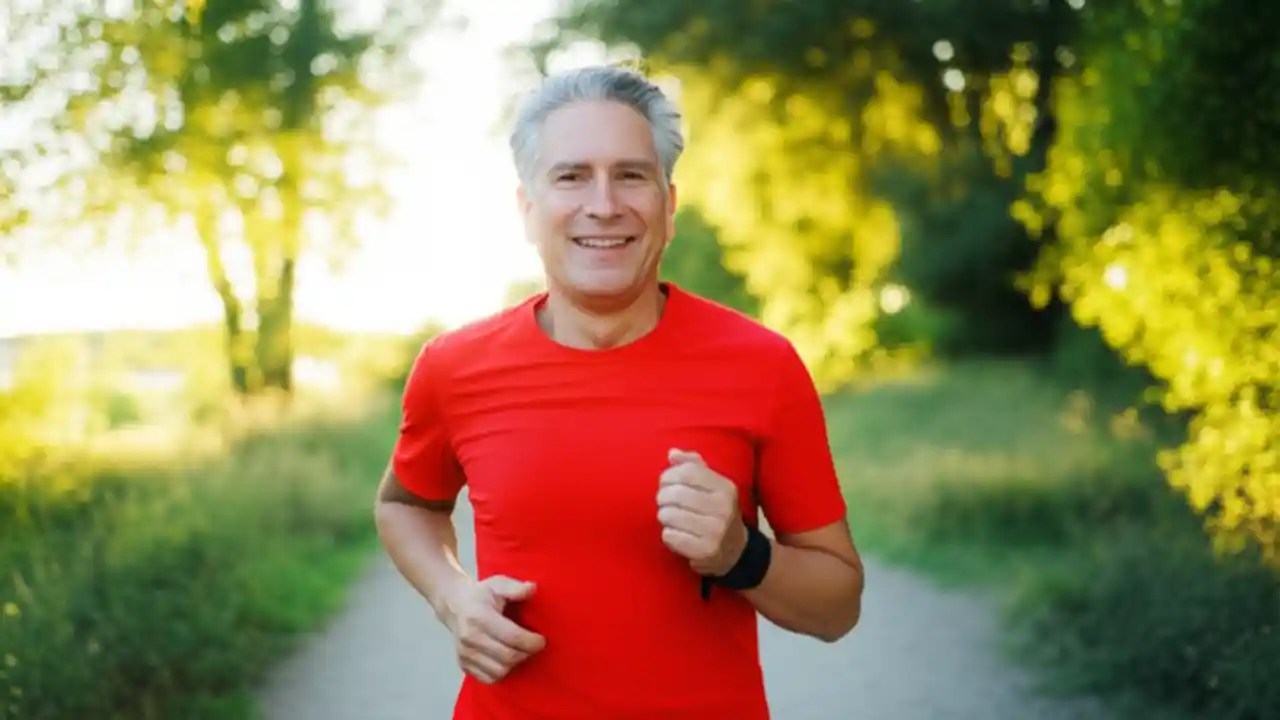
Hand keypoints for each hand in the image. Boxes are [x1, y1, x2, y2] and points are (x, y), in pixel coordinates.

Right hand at [441, 575, 545, 684]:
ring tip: (520, 651)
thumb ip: (515, 587)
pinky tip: (506, 659)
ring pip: (499, 671)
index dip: (531, 641)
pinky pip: (489, 678)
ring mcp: (465, 654)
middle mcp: (469, 638)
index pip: (511, 636)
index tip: (541, 640)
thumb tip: (533, 588)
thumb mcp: (498, 583)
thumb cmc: (481, 594)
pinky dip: (501, 672)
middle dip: (526, 653)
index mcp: (479, 617)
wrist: (454, 605)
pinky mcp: (463, 665)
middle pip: (507, 657)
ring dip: (515, 664)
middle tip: (533, 646)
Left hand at [656, 448, 748, 576]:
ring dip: (664, 515)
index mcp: (725, 488)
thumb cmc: (717, 511)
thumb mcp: (713, 485)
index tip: (665, 482)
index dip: (669, 475)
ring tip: (670, 517)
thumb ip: (693, 465)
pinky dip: (667, 534)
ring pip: (669, 515)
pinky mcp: (704, 551)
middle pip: (675, 493)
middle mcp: (723, 509)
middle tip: (664, 501)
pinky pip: (669, 536)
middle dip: (663, 496)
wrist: (735, 549)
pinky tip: (676, 533)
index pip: (688, 472)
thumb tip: (672, 454)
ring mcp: (715, 531)